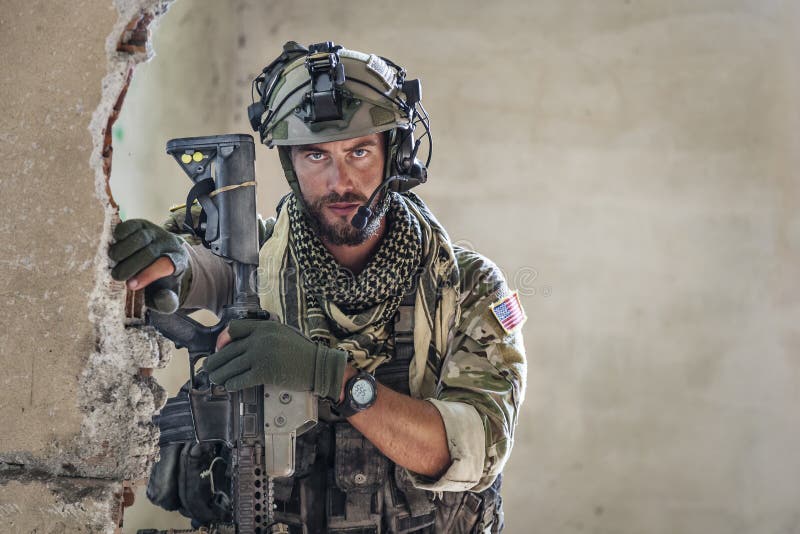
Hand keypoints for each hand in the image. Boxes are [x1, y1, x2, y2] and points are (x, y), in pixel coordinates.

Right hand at [109, 219, 189, 311]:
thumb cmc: (160, 280)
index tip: (131, 286)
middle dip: (131, 266)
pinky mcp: (142, 224)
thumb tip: (163, 297)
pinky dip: (120, 235)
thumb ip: (167, 301)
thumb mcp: (166, 294)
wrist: (157, 258)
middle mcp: (169, 243)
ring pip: (140, 238)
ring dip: (122, 251)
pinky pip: (131, 226)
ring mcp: (156, 231)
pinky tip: (113, 245)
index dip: (148, 275)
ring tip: (113, 261)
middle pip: (150, 252)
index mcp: (179, 260)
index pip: (167, 265)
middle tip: (117, 276)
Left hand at [204, 319, 347, 399]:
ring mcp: (261, 356)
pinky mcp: (264, 373)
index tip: (219, 349)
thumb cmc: (302, 350)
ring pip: (231, 366)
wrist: (318, 365)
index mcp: (264, 327)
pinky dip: (232, 384)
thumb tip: (242, 343)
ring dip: (220, 375)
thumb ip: (264, 333)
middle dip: (215, 361)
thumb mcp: (283, 332)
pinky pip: (241, 380)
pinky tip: (230, 386)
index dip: (223, 340)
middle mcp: (260, 339)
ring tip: (215, 379)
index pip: (233, 329)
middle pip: (228, 350)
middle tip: (208, 368)